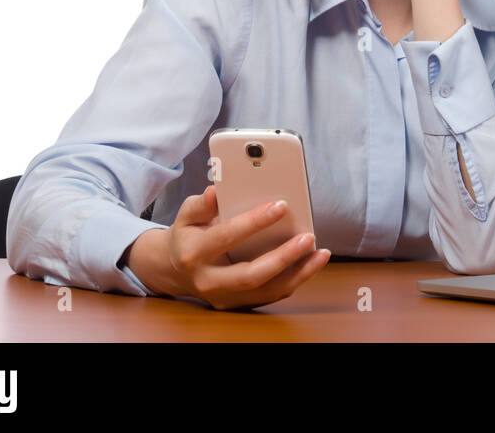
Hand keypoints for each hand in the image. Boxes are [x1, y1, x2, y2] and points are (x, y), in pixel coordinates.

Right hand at [145, 184, 329, 310]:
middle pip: (250, 275)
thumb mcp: (186, 215)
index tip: (281, 205)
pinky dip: (294, 280)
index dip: (254, 221)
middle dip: (282, 257)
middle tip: (308, 237)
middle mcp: (208, 280)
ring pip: (266, 291)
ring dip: (298, 274)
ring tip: (321, 253)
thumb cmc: (187, 235)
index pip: (226, 236)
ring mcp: (223, 296)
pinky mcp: (237, 304)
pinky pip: (270, 295)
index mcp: (194, 253)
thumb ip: (200, 203)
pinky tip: (311, 263)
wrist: (173, 271)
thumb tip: (216, 191)